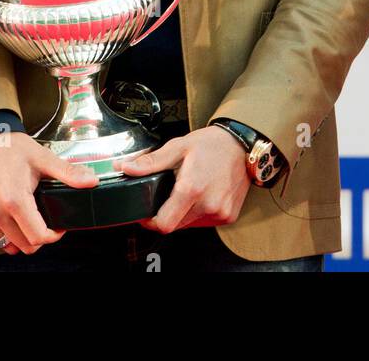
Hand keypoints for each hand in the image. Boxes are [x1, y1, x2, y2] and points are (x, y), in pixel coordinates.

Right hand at [0, 131, 97, 254]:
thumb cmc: (9, 148)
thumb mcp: (43, 158)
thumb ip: (68, 173)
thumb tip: (91, 181)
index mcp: (15, 200)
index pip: (38, 236)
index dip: (54, 236)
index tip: (59, 227)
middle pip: (24, 245)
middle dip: (40, 238)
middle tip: (48, 223)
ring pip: (8, 244)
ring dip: (23, 237)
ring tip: (32, 219)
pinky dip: (7, 233)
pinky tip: (15, 217)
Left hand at [115, 126, 251, 233]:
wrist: (244, 144)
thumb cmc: (212, 144)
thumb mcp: (179, 147)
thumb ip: (151, 162)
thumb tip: (125, 168)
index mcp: (192, 189)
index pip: (163, 224)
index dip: (151, 221)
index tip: (148, 211)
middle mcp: (208, 204)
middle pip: (175, 225)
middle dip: (168, 213)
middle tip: (171, 193)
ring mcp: (220, 212)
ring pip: (189, 225)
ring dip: (184, 213)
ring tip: (191, 190)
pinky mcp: (229, 216)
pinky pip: (205, 222)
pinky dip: (200, 212)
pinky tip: (205, 194)